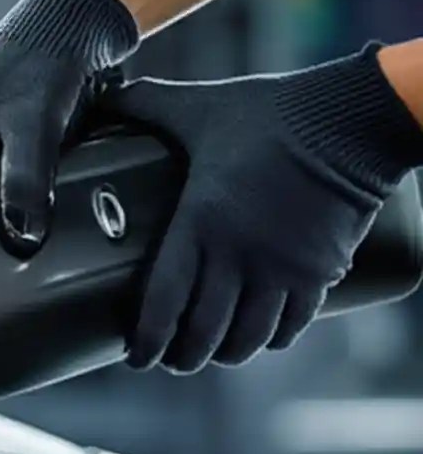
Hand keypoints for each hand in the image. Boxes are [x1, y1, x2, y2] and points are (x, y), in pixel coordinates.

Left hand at [105, 45, 422, 372]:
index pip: (163, 303)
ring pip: (246, 339)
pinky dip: (269, 340)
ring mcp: (281, 270)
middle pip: (203, 333)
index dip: (146, 340)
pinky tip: (256, 339)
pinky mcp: (318, 273)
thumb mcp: (200, 107)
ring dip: (224, 354)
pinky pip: (291, 326)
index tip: (134, 357)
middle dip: (182, 357)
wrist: (350, 120)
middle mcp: (238, 257)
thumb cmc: (268, 114)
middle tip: (168, 360)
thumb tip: (104, 93)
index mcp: (199, 224)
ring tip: (209, 355)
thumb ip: (148, 104)